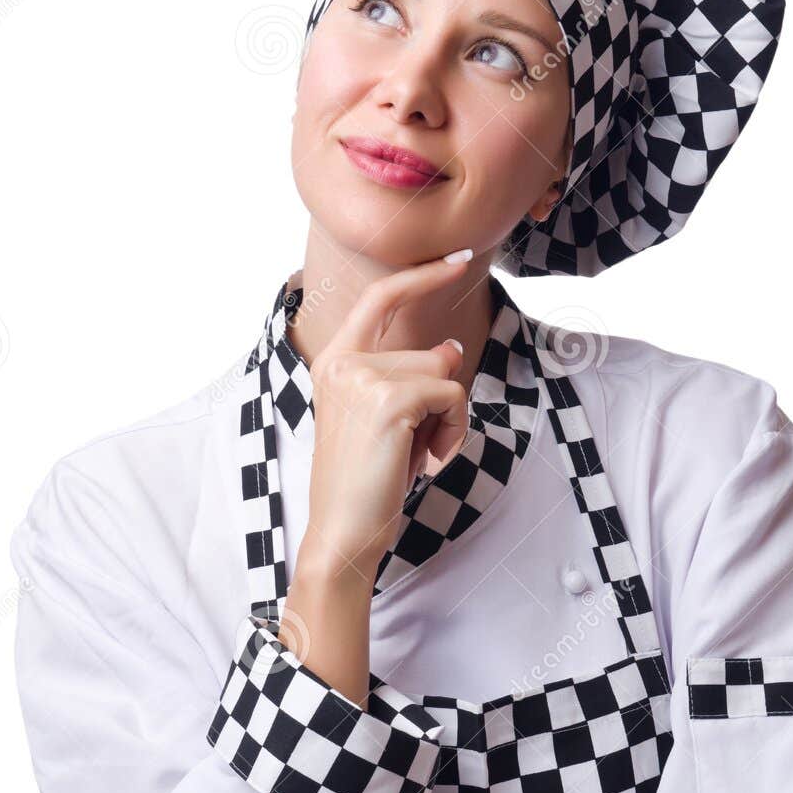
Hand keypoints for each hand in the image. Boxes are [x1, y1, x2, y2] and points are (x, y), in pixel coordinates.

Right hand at [301, 252, 472, 579]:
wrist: (344, 532)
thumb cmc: (365, 484)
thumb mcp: (389, 422)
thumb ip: (411, 379)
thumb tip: (451, 348)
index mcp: (334, 363)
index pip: (379, 299)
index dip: (420, 276)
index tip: (458, 260)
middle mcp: (342, 362)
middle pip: (428, 355)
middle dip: (439, 403)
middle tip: (411, 449)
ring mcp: (363, 377)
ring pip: (444, 375)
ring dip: (447, 421)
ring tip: (415, 457)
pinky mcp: (389, 399)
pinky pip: (452, 395)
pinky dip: (454, 430)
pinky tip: (429, 460)